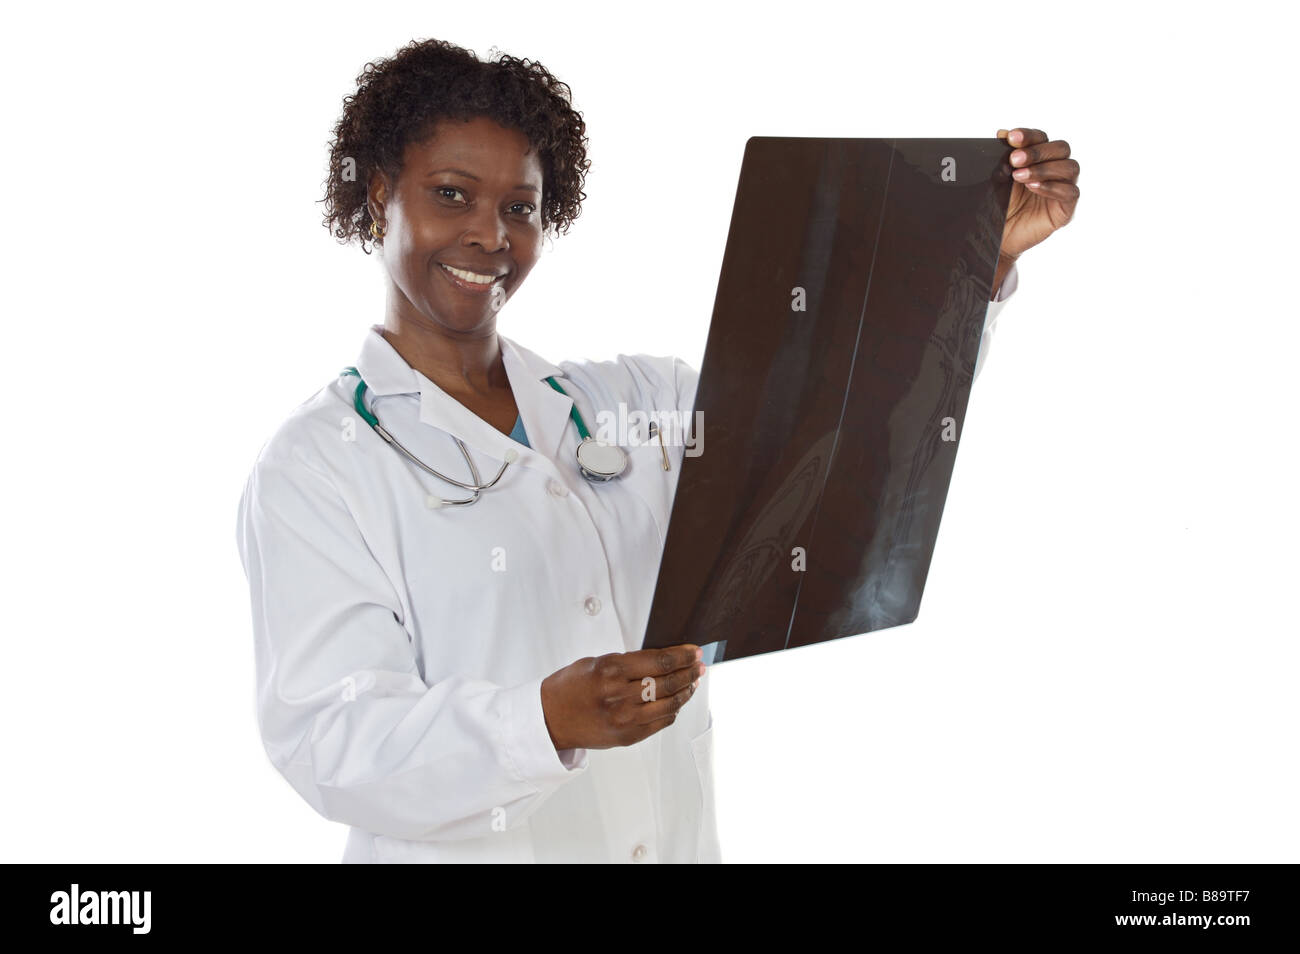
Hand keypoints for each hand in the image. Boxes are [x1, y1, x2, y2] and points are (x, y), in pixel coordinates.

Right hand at [541, 644, 705, 750]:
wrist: (550, 719)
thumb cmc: (570, 687)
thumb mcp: (595, 663)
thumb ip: (627, 663)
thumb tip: (662, 660)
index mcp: (611, 671)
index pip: (660, 661)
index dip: (683, 655)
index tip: (694, 651)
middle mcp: (620, 696)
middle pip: (669, 682)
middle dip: (690, 671)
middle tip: (699, 664)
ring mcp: (625, 719)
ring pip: (670, 703)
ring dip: (687, 691)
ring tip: (694, 681)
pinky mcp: (628, 737)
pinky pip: (661, 722)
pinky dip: (674, 709)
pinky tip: (678, 700)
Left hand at [996, 126, 1080, 264]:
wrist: (995, 236)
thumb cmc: (998, 205)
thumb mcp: (996, 178)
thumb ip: (1002, 156)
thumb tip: (1002, 133)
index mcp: (1039, 158)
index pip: (1041, 138)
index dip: (1028, 135)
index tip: (1011, 137)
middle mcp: (1055, 169)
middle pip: (1061, 148)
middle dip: (1037, 151)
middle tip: (1014, 160)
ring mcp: (1063, 187)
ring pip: (1069, 167)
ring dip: (1044, 169)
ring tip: (1020, 177)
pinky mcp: (1066, 208)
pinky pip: (1070, 192)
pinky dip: (1052, 187)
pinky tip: (1033, 187)